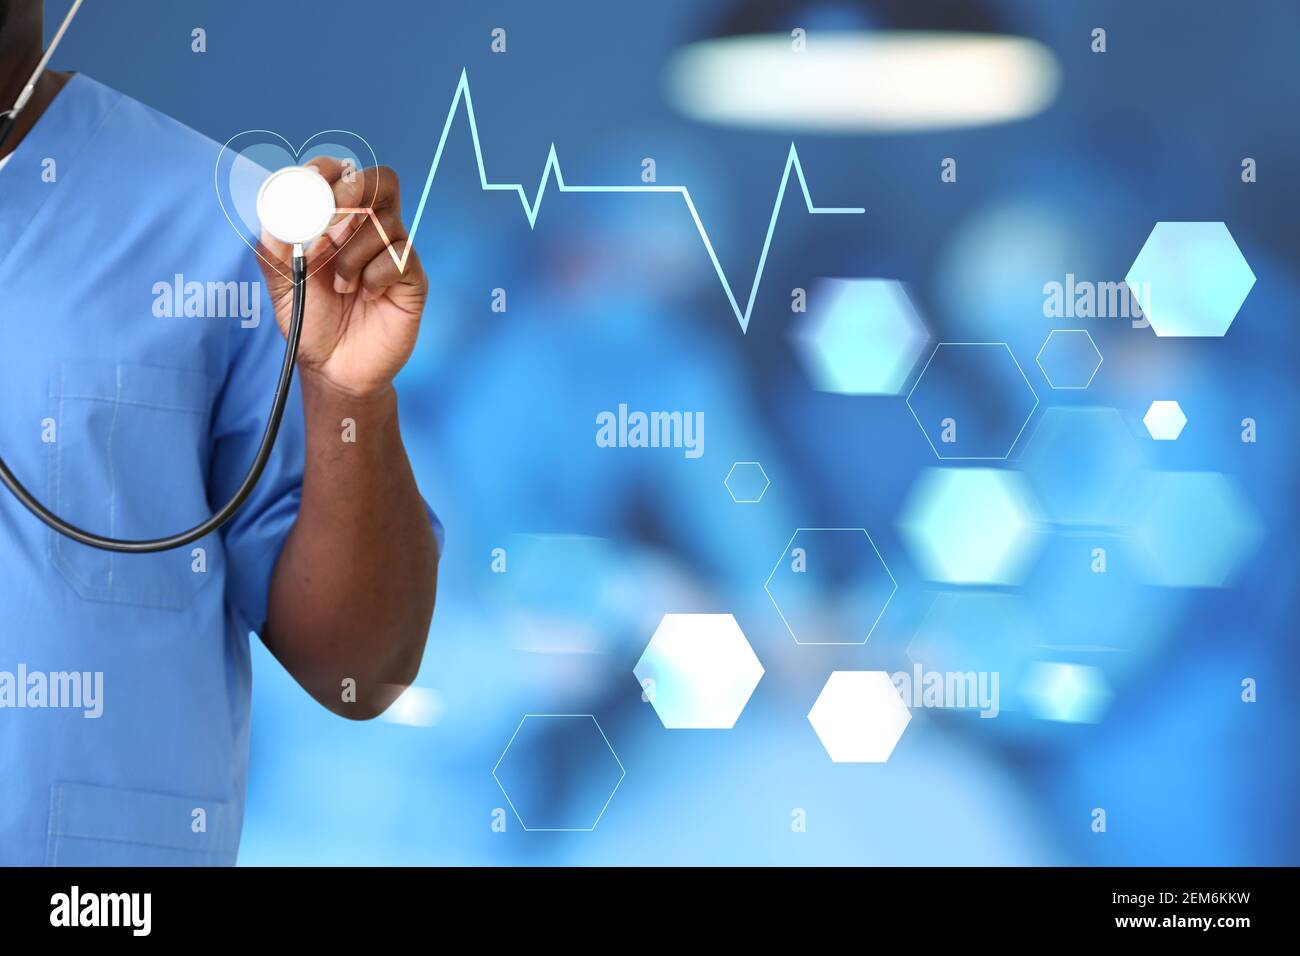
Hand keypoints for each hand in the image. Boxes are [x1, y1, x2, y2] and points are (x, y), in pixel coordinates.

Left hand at [255, 158, 427, 399]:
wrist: (333, 369)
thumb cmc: (311, 323)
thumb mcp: (280, 284)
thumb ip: (273, 248)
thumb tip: (274, 215)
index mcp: (336, 222)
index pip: (342, 174)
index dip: (328, 169)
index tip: (309, 182)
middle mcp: (369, 230)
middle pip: (381, 181)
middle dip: (352, 192)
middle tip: (328, 222)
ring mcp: (393, 253)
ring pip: (385, 223)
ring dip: (352, 254)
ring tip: (339, 287)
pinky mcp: (412, 279)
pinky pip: (400, 258)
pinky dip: (375, 275)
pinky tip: (365, 295)